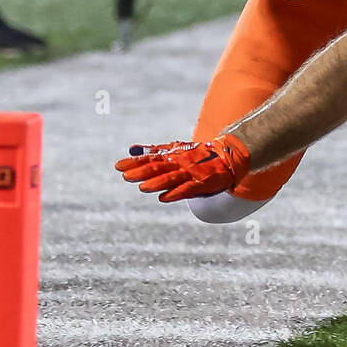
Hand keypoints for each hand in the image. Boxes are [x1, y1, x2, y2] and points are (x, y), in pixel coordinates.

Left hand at [116, 133, 250, 202]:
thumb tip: (131, 149)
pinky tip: (164, 197)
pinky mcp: (203, 183)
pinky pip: (187, 189)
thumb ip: (152, 151)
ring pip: (171, 178)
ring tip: (142, 187)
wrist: (228, 156)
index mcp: (172, 155)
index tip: (118, 167)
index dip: (135, 163)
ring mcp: (191, 173)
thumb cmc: (197, 155)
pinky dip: (175, 193)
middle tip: (126, 176)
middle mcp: (180, 163)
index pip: (150, 158)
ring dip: (156, 182)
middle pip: (158, 167)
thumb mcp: (174, 150)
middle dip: (142, 172)